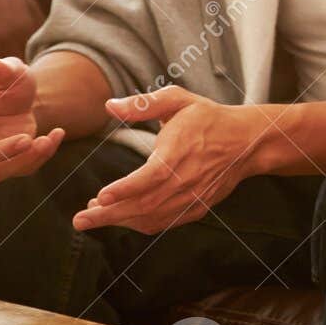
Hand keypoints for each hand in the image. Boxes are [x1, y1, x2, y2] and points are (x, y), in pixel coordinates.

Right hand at [0, 57, 64, 180]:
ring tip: (47, 140)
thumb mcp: (10, 70)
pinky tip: (57, 135)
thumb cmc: (5, 82)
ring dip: (22, 160)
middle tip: (26, 139)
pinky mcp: (8, 161)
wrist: (21, 96)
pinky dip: (42, 155)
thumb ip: (3, 68)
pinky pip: (21, 168)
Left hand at [71, 86, 270, 234]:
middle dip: (109, 215)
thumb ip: (144, 104)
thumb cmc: (208, 117)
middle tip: (79, 219)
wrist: (246, 142)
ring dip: (120, 221)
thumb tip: (109, 105)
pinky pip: (164, 222)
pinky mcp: (197, 207)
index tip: (100, 196)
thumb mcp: (179, 100)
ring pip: (152, 217)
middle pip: (146, 204)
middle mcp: (187, 178)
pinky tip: (121, 218)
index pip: (152, 176)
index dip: (126, 189)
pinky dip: (139, 224)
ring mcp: (193, 196)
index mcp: (181, 150)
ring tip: (92, 217)